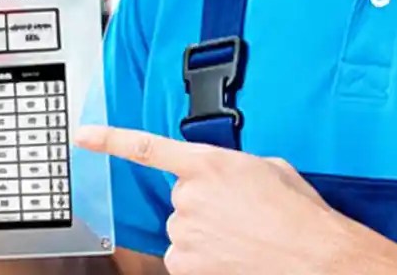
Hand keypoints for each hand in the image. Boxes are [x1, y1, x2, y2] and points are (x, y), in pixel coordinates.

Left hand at [75, 125, 351, 274]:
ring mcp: (184, 232)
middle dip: (204, 206)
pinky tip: (234, 257)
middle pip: (181, 199)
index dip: (109, 139)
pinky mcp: (185, 265)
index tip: (82, 135)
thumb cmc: (299, 215)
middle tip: (240, 215)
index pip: (146, 147)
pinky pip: (184, 259)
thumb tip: (228, 178)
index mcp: (209, 163)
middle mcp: (190, 196)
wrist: (315, 257)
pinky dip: (203, 261)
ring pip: (183, 231)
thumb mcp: (271, 169)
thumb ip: (234, 166)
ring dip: (205, 235)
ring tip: (243, 237)